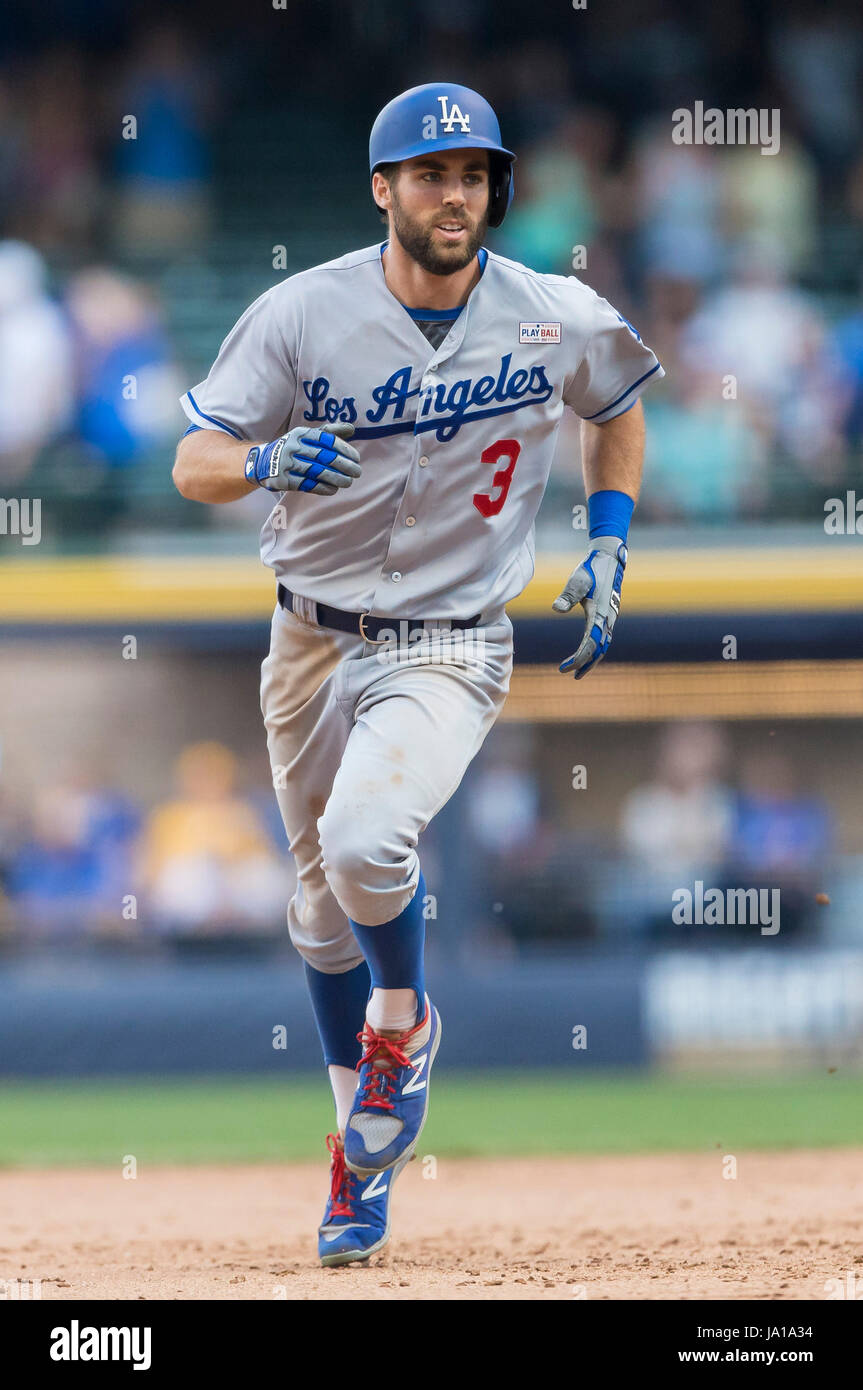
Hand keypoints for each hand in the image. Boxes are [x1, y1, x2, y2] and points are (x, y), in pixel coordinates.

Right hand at [246, 422, 360, 493]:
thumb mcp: (307, 436)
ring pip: (317, 472)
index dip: (344, 449)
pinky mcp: (282, 480)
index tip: (356, 457)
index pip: (327, 439)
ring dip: (336, 478)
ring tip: (348, 482)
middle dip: (344, 465)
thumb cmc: (293, 448)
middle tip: (357, 472)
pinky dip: (322, 488)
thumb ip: (329, 432)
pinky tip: (333, 489)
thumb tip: (352, 429)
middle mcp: (292, 446)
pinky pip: (307, 485)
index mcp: (300, 433)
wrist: (262, 463)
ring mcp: (286, 463)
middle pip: (324, 456)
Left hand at [553, 534, 626, 678]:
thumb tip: (556, 609)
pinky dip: (596, 649)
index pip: (590, 644)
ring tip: (579, 671)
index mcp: (600, 614)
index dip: (578, 659)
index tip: (564, 668)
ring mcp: (611, 617)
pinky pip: (605, 638)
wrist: (610, 558)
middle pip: (598, 649)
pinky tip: (588, 651)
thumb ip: (567, 595)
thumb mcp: (577, 580)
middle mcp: (608, 618)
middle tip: (569, 674)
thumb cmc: (592, 568)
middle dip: (585, 664)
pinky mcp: (609, 614)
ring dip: (592, 659)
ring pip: (604, 645)